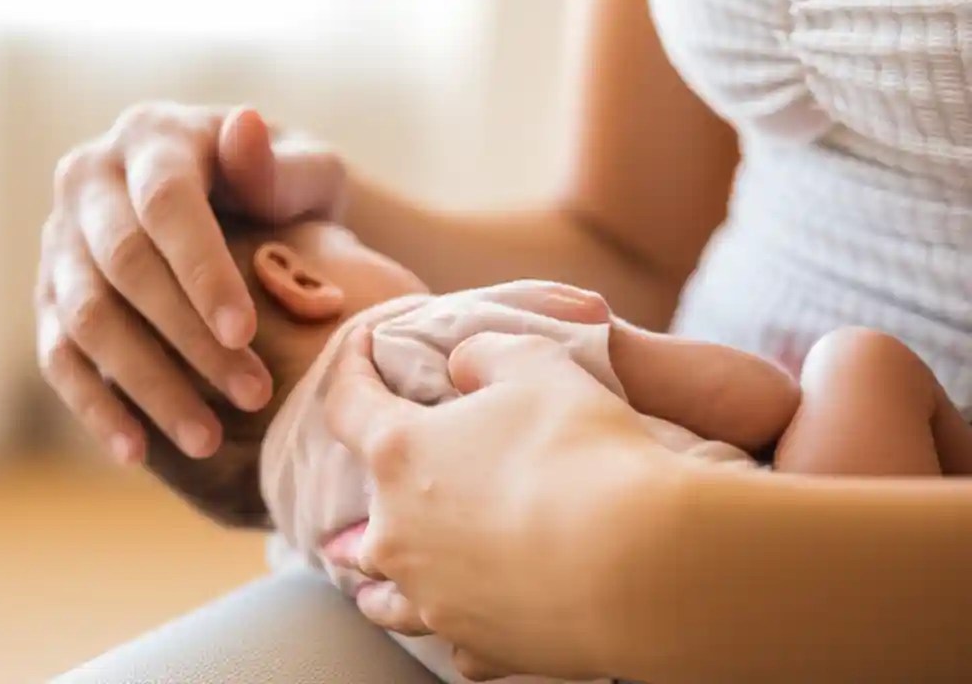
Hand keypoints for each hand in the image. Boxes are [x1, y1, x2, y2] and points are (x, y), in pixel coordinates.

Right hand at [37, 102, 346, 461]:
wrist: (244, 212)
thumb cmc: (284, 188)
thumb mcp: (302, 167)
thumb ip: (279, 164)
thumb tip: (246, 127)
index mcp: (151, 137)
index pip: (166, 202)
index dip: (201, 269)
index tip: (246, 331)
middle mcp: (88, 182)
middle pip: (122, 265)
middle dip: (187, 338)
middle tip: (252, 395)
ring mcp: (60, 242)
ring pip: (87, 319)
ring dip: (147, 384)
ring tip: (209, 440)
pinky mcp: (49, 298)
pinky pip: (58, 358)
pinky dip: (95, 407)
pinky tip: (137, 453)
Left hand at [325, 330, 681, 679]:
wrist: (646, 561)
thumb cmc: (586, 449)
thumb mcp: (536, 361)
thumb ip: (484, 353)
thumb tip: (461, 365)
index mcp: (399, 454)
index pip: (347, 402)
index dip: (350, 366)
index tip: (361, 347)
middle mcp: (398, 533)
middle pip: (358, 513)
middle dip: (371, 489)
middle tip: (383, 478)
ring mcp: (433, 598)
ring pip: (385, 595)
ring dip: (380, 579)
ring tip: (375, 578)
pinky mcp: (479, 646)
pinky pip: (451, 641)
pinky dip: (452, 627)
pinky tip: (462, 619)